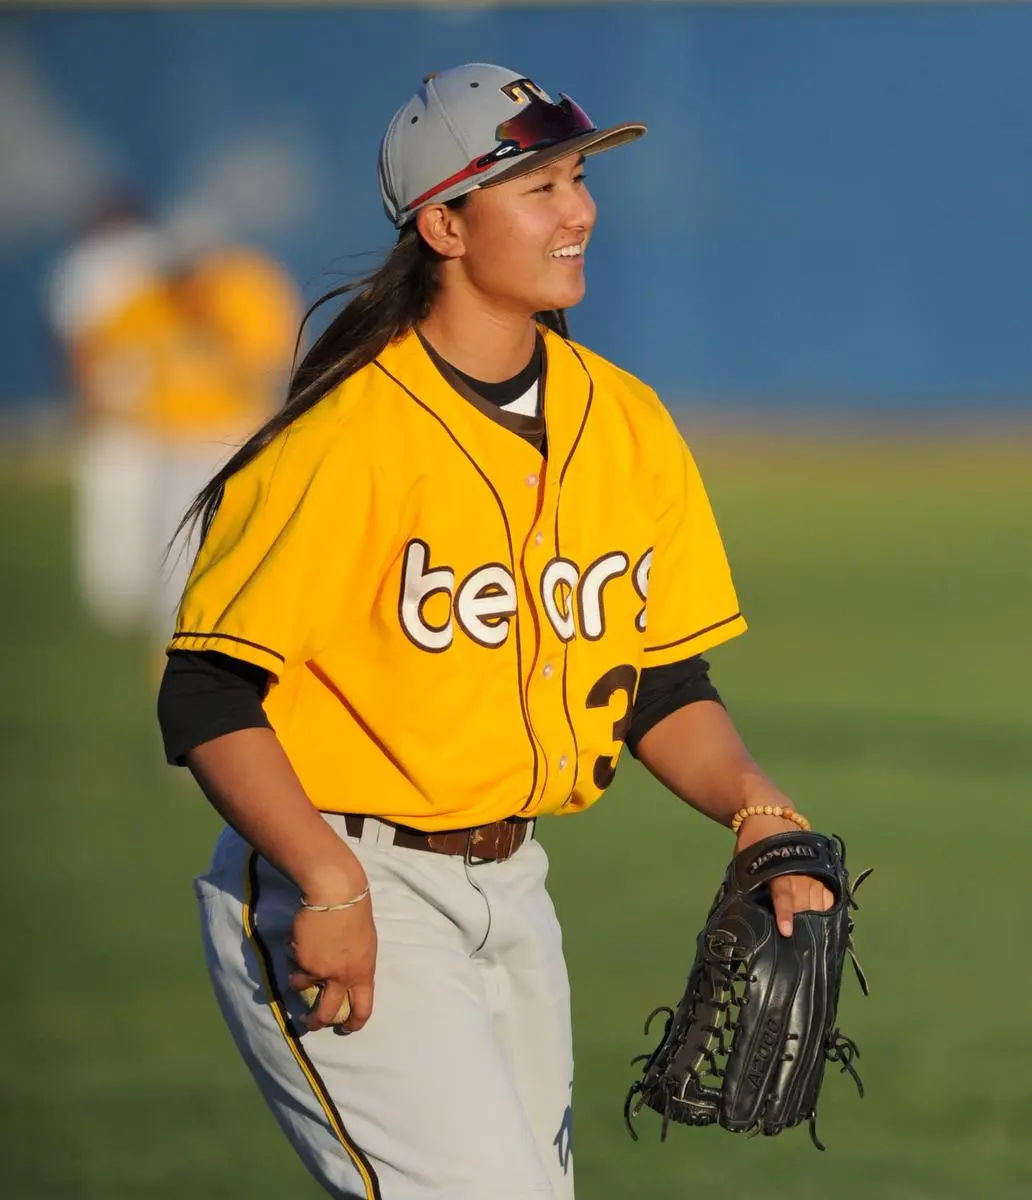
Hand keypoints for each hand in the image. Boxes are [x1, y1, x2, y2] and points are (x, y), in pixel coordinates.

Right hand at [286, 890, 377, 1032]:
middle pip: (326, 1014)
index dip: (354, 1024)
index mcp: (363, 973)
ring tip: (299, 959)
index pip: (363, 1009)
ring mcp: (320, 971)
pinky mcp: (302, 961)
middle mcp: (342, 977)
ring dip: (297, 978)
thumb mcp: (366, 943)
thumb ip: (357, 964)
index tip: (346, 1028)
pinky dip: (292, 956)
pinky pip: (292, 965)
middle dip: (315, 1022)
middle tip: (309, 1022)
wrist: (336, 894)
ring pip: (300, 988)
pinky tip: (298, 938)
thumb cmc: (355, 912)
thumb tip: (348, 977)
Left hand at [734, 812, 833, 937]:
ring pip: (819, 902)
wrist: (769, 815)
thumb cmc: (753, 842)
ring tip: (814, 939)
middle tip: (800, 947)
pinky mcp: (823, 868)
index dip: (785, 914)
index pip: (782, 894)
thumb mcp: (745, 860)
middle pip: (804, 904)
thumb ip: (749, 882)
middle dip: (803, 925)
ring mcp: (814, 869)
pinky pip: (830, 893)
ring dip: (816, 920)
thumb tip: (746, 908)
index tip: (787, 932)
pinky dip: (828, 908)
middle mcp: (799, 869)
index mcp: (777, 868)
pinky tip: (827, 922)